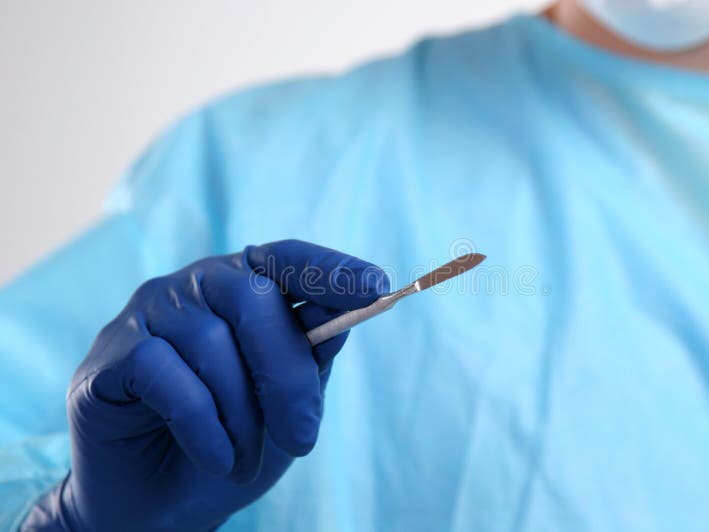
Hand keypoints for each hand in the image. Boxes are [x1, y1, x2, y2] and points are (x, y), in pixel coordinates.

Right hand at [23, 240, 387, 530]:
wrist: (159, 500)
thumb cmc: (232, 442)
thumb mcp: (286, 404)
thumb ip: (309, 357)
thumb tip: (345, 318)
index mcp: (246, 286)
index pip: (290, 259)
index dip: (333, 270)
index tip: (379, 289)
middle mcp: (197, 285)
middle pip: (252, 298)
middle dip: (286, 374)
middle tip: (303, 437)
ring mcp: (149, 312)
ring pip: (210, 342)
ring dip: (241, 415)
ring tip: (245, 461)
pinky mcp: (110, 352)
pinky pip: (165, 372)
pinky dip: (200, 424)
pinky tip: (215, 457)